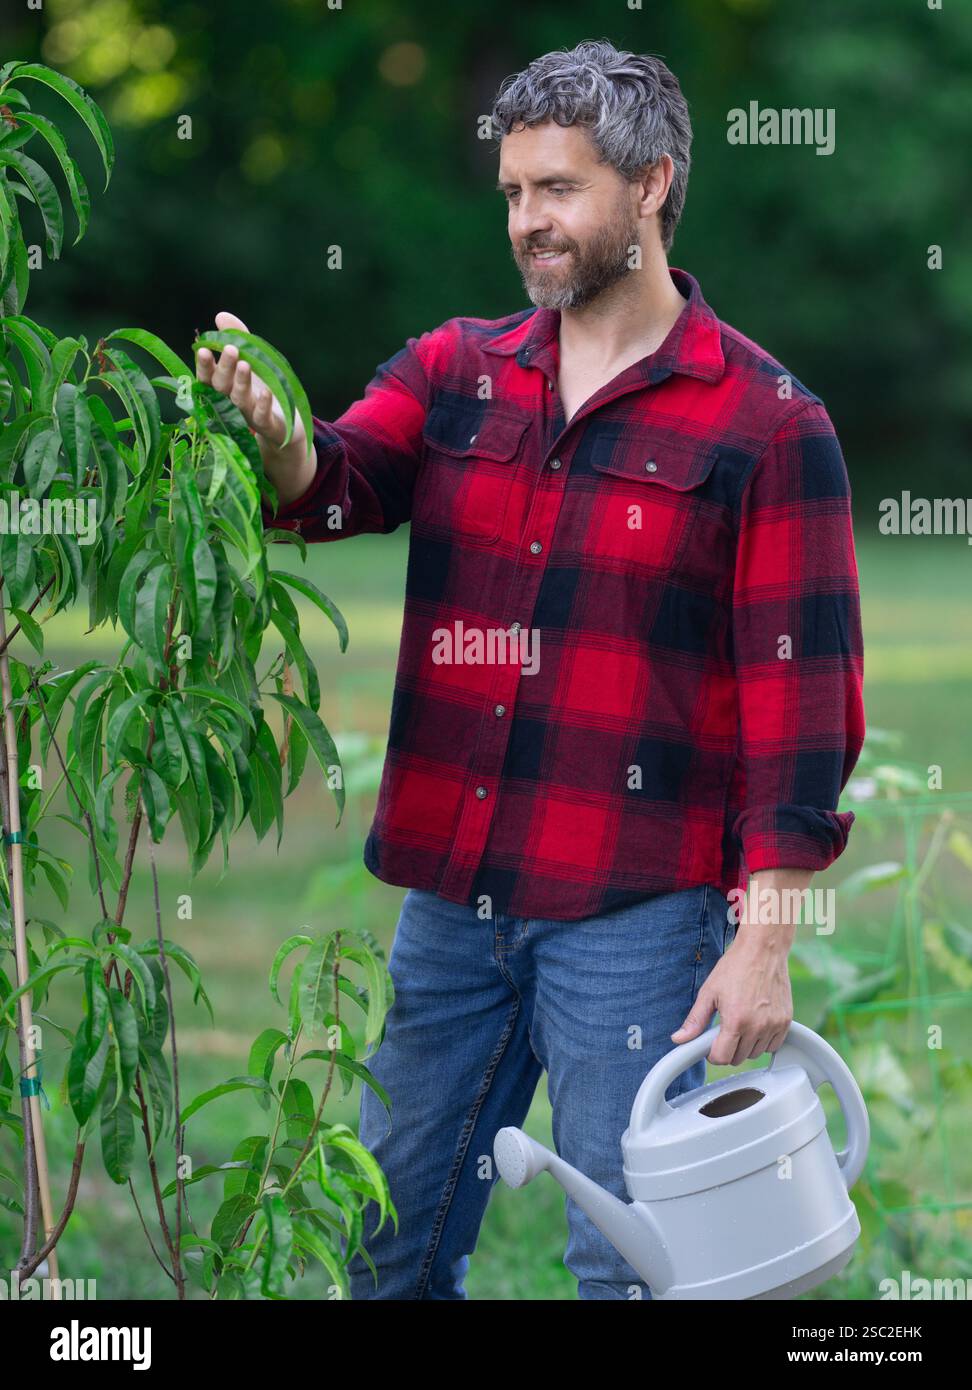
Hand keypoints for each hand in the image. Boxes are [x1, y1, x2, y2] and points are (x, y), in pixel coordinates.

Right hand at [195, 311, 312, 497]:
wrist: (287, 427)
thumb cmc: (261, 391)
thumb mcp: (251, 362)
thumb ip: (237, 338)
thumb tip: (221, 316)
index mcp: (223, 387)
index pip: (208, 377)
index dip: (204, 365)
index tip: (202, 349)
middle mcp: (231, 402)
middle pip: (222, 387)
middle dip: (225, 368)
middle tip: (231, 350)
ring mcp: (248, 416)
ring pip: (240, 400)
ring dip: (242, 382)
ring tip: (246, 364)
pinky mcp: (268, 426)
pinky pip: (263, 416)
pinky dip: (263, 404)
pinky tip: (266, 392)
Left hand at [670, 870, 805, 1065]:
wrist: (763, 950)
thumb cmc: (735, 967)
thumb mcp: (709, 992)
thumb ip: (695, 1020)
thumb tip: (679, 1039)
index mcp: (736, 1021)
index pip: (722, 1058)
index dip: (712, 1053)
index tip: (710, 1044)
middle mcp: (758, 1026)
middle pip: (739, 1058)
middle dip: (728, 1049)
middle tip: (725, 1029)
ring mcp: (774, 1025)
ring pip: (756, 1054)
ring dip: (746, 1046)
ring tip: (740, 1023)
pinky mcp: (786, 1021)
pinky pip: (773, 1045)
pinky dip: (763, 1041)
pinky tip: (756, 1024)